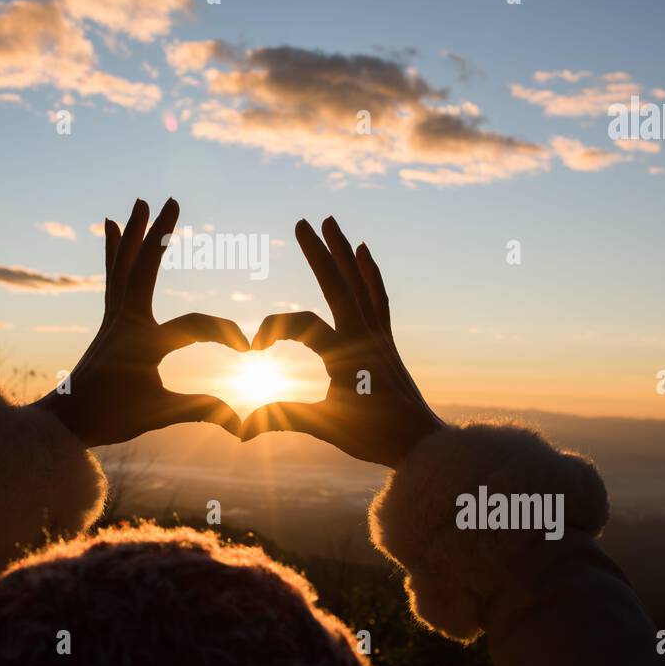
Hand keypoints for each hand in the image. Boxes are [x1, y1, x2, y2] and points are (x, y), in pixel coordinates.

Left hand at [34, 197, 247, 446]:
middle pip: (144, 267)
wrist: (63, 421)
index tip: (249, 350)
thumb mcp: (159, 414)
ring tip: (139, 202)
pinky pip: (113, 276)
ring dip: (134, 232)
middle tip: (171, 199)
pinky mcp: (109, 320)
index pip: (195, 326)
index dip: (227, 334)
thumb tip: (244, 423)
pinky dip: (114, 250)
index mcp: (143, 342)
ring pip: (124, 265)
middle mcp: (125, 321)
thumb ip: (202, 411)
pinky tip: (112, 228)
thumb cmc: (109, 418)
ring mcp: (114, 318)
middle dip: (159, 233)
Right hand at [240, 216, 444, 467]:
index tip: (253, 349)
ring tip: (332, 222)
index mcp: (346, 356)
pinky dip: (370, 273)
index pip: (303, 325)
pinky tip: (364, 252)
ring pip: (360, 283)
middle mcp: (364, 337)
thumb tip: (241, 429)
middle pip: (338, 285)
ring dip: (344, 251)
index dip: (273, 328)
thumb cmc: (376, 438)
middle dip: (319, 253)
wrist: (423, 444)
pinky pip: (378, 297)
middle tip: (302, 221)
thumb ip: (285, 419)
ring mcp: (378, 335)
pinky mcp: (386, 340)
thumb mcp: (326, 427)